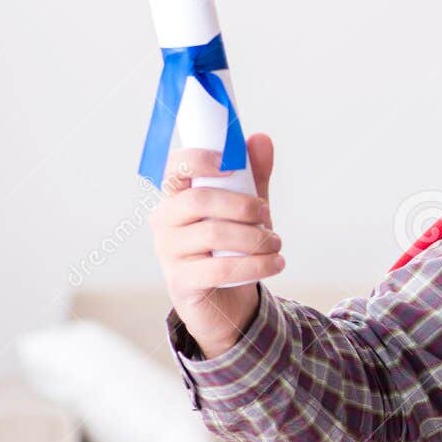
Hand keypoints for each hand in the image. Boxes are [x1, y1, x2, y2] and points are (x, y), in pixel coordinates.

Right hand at [150, 132, 281, 358]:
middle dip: (241, 204)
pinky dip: (255, 265)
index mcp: (176, 196)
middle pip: (198, 200)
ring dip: (254, 237)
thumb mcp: (246, 209)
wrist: (224, 302)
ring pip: (212, 234)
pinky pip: (219, 269)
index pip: (175, 167)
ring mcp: (168, 253)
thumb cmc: (230, 247)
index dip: (198, 159)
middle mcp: (164, 221)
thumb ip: (253, 176)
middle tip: (267, 213)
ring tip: (276, 243)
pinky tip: (275, 264)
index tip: (229, 162)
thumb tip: (261, 139)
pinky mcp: (181, 283)